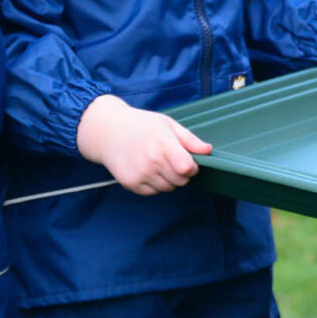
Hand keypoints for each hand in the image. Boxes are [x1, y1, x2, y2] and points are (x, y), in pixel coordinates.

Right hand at [77, 94, 211, 194]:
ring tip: (157, 163)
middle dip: (181, 174)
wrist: (108, 131)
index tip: (188, 160)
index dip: (192, 167)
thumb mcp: (167, 124)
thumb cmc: (141, 125)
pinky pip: (153, 192)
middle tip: (171, 160)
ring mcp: (140, 174)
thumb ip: (189, 139)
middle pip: (180, 181)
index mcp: (163, 144)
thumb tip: (208, 150)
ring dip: (168, 180)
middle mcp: (151, 161)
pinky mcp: (130, 183)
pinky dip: (154, 184)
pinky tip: (147, 169)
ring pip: (168, 188)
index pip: (187, 168)